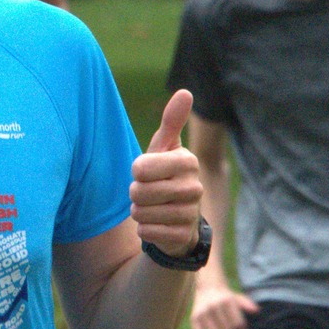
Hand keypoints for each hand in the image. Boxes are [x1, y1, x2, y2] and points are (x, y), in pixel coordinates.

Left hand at [131, 89, 203, 256]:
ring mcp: (191, 213)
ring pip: (141, 213)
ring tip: (153, 208)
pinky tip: (157, 224)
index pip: (140, 168)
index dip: (136, 172)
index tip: (147, 172)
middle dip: (135, 194)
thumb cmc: (165, 177)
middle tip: (148, 193)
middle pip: (138, 191)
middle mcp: (194, 187)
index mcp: (187, 161)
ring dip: (139, 212)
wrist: (178, 220)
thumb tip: (185, 92)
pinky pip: (146, 232)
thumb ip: (171, 122)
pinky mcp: (183, 236)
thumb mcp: (164, 149)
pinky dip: (144, 230)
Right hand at [191, 283, 259, 328]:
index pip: (237, 324)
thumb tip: (256, 311)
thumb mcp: (238, 298)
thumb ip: (247, 304)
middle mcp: (214, 306)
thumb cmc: (226, 297)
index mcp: (226, 301)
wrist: (208, 288)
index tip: (239, 328)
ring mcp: (203, 312)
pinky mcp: (194, 317)